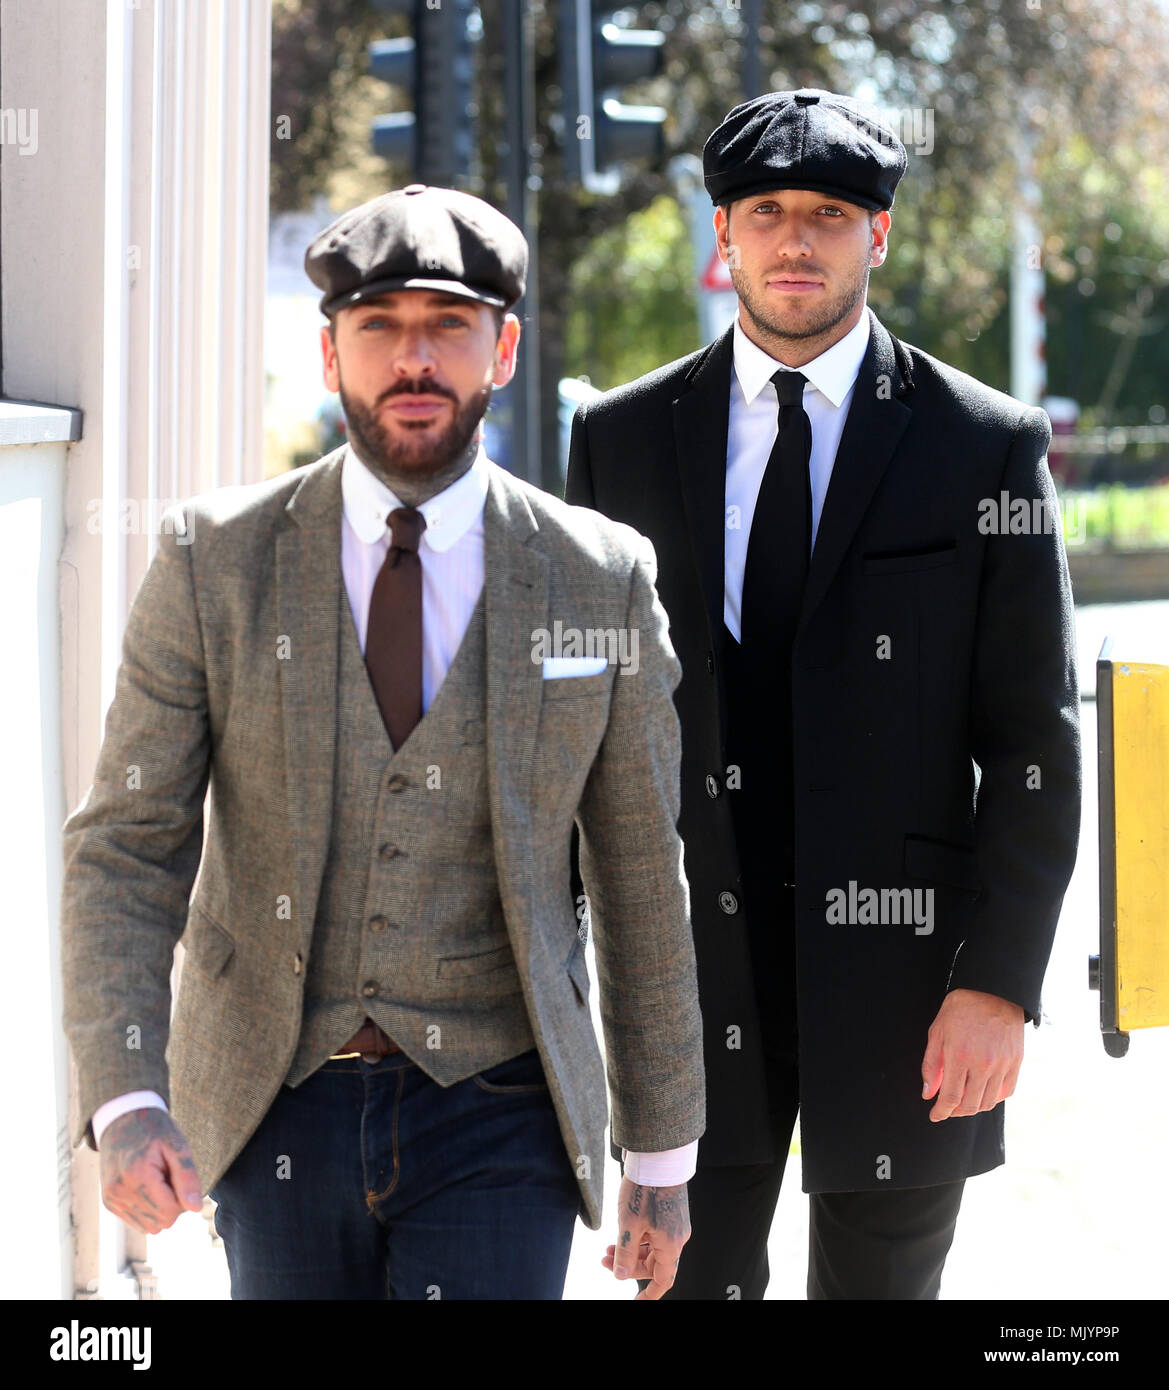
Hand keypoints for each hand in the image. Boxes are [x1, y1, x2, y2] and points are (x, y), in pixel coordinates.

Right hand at [99, 1108, 203, 1233]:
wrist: (124, 1120)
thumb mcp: (178, 1145)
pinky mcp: (109, 1203)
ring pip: (149, 1228)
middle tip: (169, 1176)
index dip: (184, 1198)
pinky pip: (137, 1223)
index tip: (180, 1176)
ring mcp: (111, 1199)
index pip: (171, 1211)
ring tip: (158, 1181)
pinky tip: (148, 1187)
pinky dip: (149, 1210)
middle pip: (161, 1222)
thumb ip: (188, 1177)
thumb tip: (195, 1208)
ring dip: (160, 1209)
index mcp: (137, 1174)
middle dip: (173, 1204)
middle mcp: (119, 1190)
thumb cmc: (155, 1131)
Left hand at [601, 1177, 690, 1299]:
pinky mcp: (670, 1214)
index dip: (649, 1294)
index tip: (636, 1302)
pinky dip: (638, 1238)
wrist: (659, 1158)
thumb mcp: (629, 1225)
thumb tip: (621, 1276)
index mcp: (671, 1245)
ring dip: (630, 1251)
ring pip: (652, 1249)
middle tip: (605, 1260)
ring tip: (608, 1247)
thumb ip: (625, 1254)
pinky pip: (655, 1236)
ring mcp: (674, 1225)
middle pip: (653, 1265)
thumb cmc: (644, 1189)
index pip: (663, 1280)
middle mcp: (677, 1238)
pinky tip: (621, 1233)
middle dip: (628, 1266)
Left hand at [921, 987, 1023, 1121]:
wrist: (992, 990)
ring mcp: (1002, 1064)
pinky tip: (982, 1093)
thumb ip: (931, 1065)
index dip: (941, 1112)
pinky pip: (1006, 1091)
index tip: (934, 1115)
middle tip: (947, 1108)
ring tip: (963, 1101)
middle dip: (955, 1112)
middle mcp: (983, 1064)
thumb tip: (928, 1093)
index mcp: (959, 1056)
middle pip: (970, 1105)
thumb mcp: (937, 1032)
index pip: (950, 1097)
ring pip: (989, 1102)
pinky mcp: (1016, 1062)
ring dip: (974, 1107)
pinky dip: (993, 1098)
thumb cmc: (960, 1008)